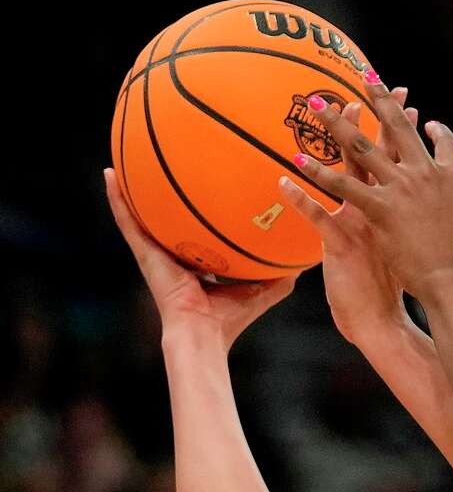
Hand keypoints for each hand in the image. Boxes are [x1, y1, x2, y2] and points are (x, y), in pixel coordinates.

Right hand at [104, 169, 296, 350]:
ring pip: (139, 214)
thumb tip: (305, 254)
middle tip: (159, 162)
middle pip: (167, 218)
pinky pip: (127, 220)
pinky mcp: (143, 253)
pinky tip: (109, 174)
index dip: (200, 212)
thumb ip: (282, 271)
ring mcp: (155, 253)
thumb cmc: (232, 319)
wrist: (203, 333)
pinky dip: (116, 198)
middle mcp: (174, 254)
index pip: (199, 232)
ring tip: (122, 158)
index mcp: (198, 263)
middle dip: (164, 195)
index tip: (204, 187)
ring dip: (130, 188)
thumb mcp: (264, 290)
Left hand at [281, 74, 452, 302]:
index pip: (444, 143)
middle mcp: (426, 173)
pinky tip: (297, 159)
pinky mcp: (379, 208)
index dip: (435, 130)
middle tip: (366, 78)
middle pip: (399, 128)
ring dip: (336, 123)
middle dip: (380, 99)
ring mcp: (400, 188)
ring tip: (316, 104)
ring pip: (361, 147)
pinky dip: (318, 172)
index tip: (424, 121)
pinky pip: (342, 186)